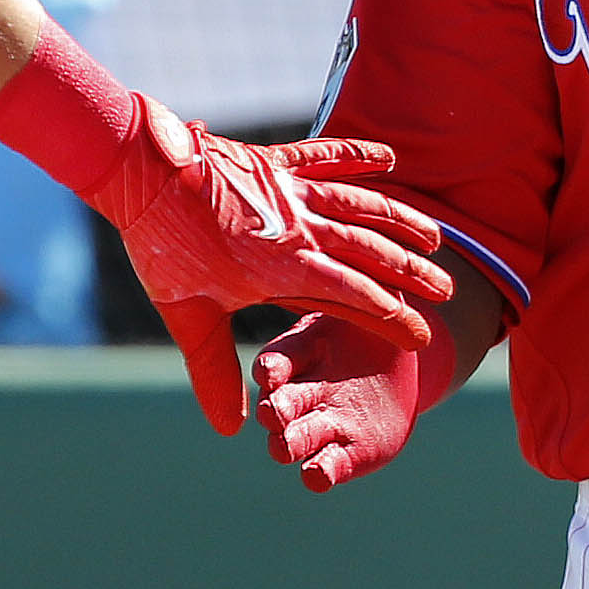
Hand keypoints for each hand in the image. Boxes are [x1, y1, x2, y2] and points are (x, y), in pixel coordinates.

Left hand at [90, 100, 451, 433]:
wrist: (142, 172)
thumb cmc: (163, 246)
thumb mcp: (188, 316)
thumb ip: (214, 372)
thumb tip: (231, 431)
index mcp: (285, 268)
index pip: (354, 297)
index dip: (392, 319)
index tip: (424, 338)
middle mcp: (299, 228)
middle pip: (370, 252)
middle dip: (412, 275)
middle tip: (447, 292)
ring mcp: (290, 191)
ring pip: (361, 206)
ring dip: (401, 222)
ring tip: (436, 238)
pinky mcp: (274, 161)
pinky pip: (327, 158)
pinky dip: (359, 157)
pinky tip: (389, 160)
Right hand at [256, 309, 448, 490]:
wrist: (396, 364)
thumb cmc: (367, 322)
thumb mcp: (363, 301)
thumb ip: (364, 291)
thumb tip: (373, 263)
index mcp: (300, 351)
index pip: (280, 361)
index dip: (273, 370)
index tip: (269, 374)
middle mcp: (302, 392)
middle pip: (281, 404)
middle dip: (276, 411)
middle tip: (273, 414)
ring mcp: (323, 425)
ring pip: (295, 439)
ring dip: (288, 444)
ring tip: (284, 447)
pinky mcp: (348, 453)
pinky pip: (327, 467)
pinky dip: (319, 472)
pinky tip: (316, 474)